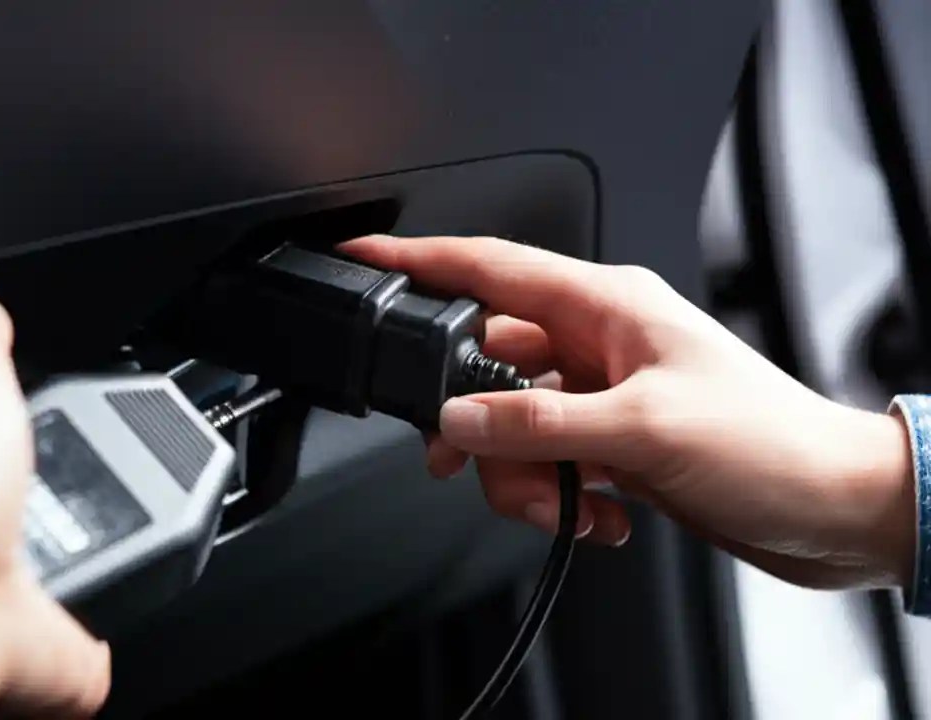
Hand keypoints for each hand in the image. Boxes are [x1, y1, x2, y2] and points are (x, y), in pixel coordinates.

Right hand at [341, 235, 914, 590]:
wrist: (835, 509)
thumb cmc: (771, 444)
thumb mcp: (640, 429)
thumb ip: (536, 421)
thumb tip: (459, 417)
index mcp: (606, 306)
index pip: (490, 267)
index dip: (420, 259)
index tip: (363, 256)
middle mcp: (601, 342)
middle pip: (489, 364)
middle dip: (477, 422)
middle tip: (467, 459)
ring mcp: (606, 393)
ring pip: (513, 422)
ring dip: (524, 475)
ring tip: (568, 505)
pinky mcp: (616, 441)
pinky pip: (548, 461)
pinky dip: (560, 496)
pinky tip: (603, 515)